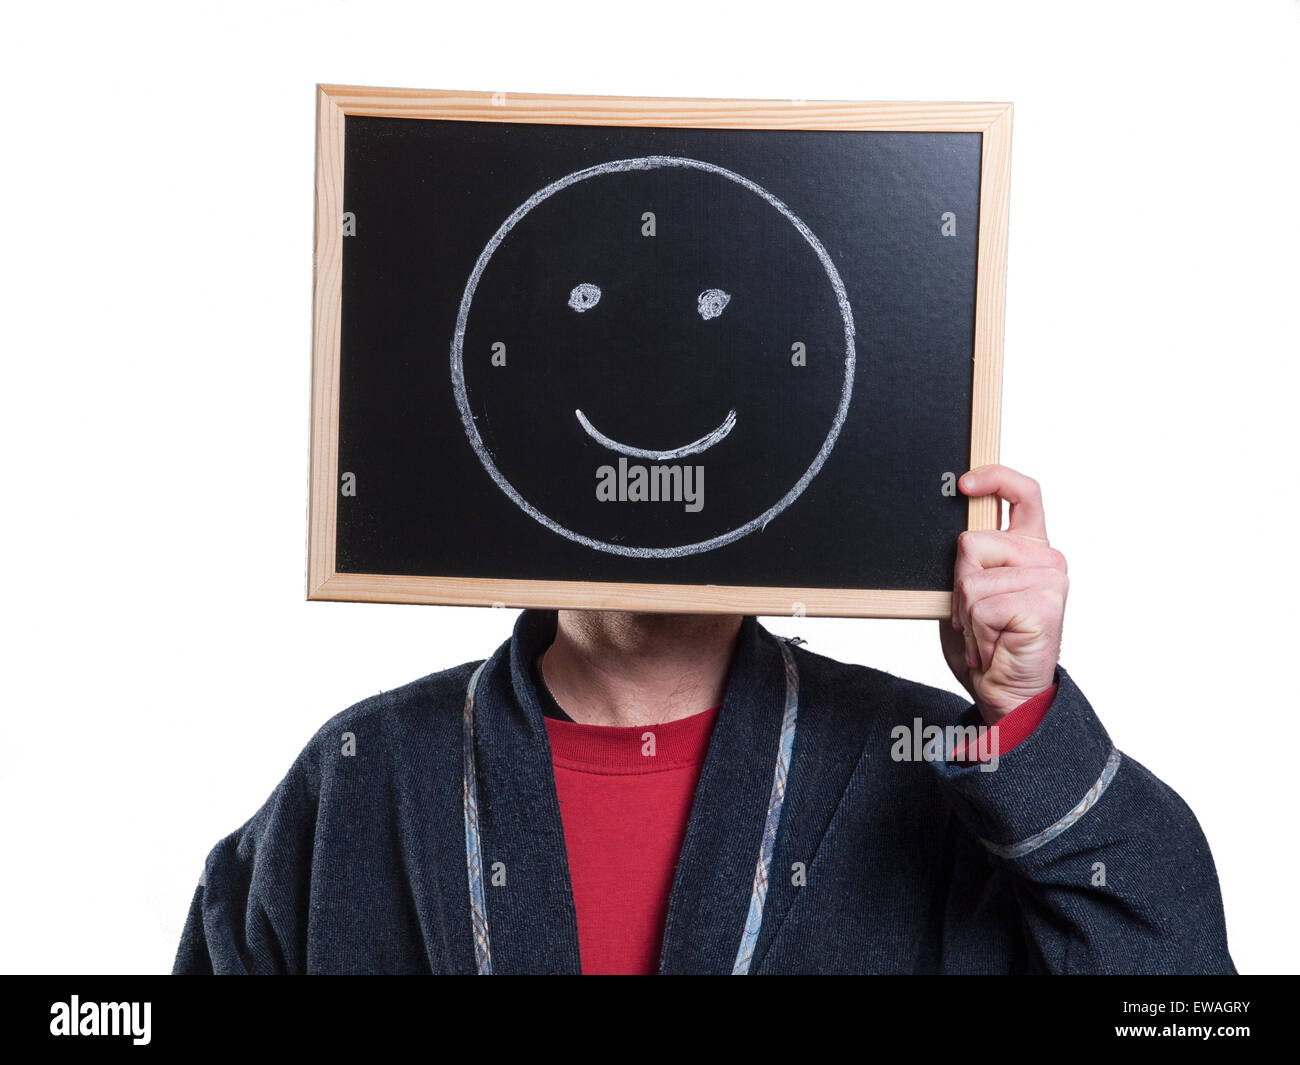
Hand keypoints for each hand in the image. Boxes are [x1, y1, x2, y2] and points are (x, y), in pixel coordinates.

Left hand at [939, 465, 1067, 723]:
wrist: (1006, 693)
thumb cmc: (989, 643)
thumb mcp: (971, 591)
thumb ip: (972, 559)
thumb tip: (959, 531)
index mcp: (1030, 548)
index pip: (1022, 494)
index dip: (995, 478)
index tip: (964, 483)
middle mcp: (1046, 559)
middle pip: (971, 542)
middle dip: (959, 585)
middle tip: (979, 618)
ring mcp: (1050, 580)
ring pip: (970, 579)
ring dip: (967, 615)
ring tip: (988, 634)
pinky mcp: (1043, 605)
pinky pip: (981, 606)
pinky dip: (977, 632)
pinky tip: (995, 645)